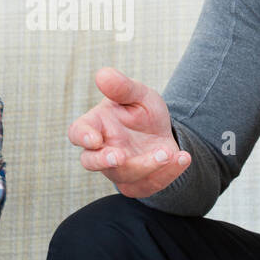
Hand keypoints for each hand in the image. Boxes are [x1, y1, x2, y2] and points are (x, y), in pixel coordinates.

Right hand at [66, 67, 190, 197]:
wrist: (165, 133)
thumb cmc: (143, 112)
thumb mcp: (139, 95)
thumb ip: (122, 87)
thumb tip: (102, 74)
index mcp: (96, 126)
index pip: (78, 132)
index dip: (82, 136)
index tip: (94, 138)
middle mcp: (102, 150)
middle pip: (90, 162)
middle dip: (103, 161)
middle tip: (119, 157)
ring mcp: (119, 171)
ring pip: (125, 175)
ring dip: (147, 165)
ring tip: (167, 152)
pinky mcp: (138, 184)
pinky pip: (149, 185)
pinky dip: (168, 174)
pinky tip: (182, 158)